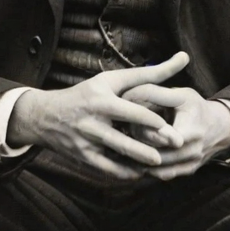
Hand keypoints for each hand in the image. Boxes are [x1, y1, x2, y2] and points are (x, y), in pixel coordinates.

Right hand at [7, 52, 188, 179]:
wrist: (46, 116)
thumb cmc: (87, 93)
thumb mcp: (112, 79)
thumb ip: (149, 72)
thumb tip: (184, 58)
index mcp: (101, 100)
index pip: (129, 112)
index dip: (150, 120)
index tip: (168, 127)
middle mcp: (92, 122)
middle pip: (123, 139)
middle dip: (147, 147)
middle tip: (172, 149)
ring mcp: (87, 142)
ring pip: (116, 157)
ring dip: (139, 162)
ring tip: (159, 164)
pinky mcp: (83, 157)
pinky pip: (107, 169)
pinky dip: (125, 172)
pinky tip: (141, 172)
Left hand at [122, 84, 229, 180]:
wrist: (220, 127)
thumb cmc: (195, 107)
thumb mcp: (180, 94)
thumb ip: (154, 93)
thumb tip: (126, 94)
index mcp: (191, 130)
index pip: (161, 137)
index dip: (144, 131)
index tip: (130, 122)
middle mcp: (192, 151)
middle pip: (156, 154)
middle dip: (138, 144)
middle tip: (123, 135)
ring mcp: (190, 164)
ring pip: (157, 169)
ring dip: (139, 159)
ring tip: (122, 148)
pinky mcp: (187, 172)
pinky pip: (163, 175)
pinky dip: (147, 169)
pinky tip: (134, 159)